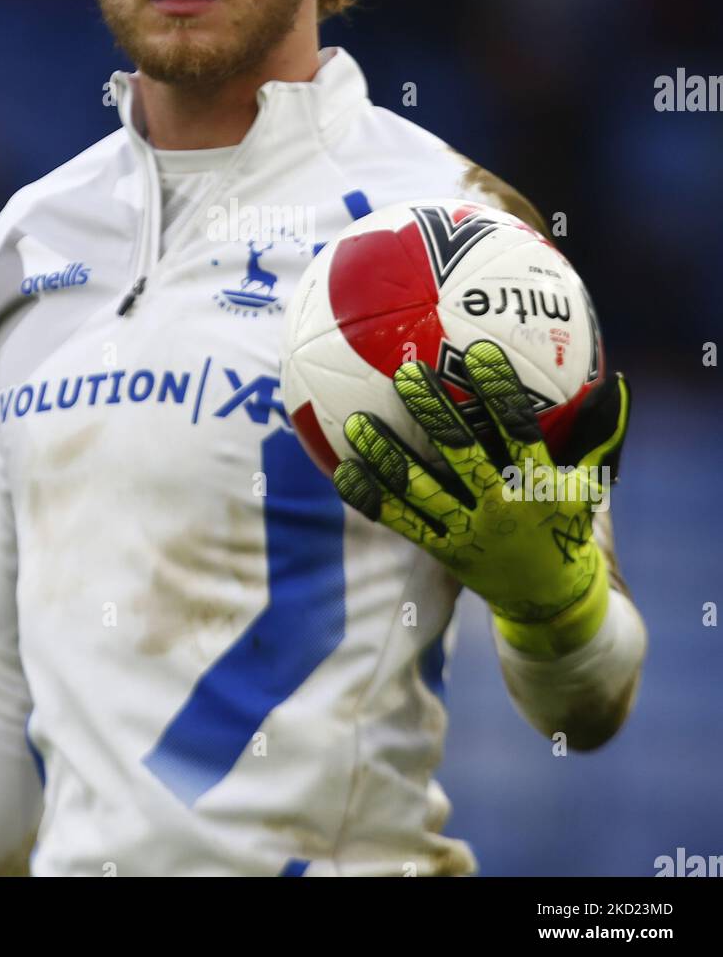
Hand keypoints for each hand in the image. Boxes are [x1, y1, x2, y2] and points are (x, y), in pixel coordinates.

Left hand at [333, 340, 629, 655]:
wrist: (551, 603)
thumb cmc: (567, 526)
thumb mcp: (589, 484)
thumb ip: (599, 436)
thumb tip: (615, 382)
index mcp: (539, 486)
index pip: (520, 434)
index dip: (500, 394)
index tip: (478, 353)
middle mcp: (501, 509)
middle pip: (463, 456)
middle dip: (434, 415)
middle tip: (408, 375)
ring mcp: (468, 533)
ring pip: (420, 490)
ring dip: (387, 455)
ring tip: (359, 421)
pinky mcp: (442, 551)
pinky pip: (400, 521)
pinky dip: (371, 496)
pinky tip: (342, 470)